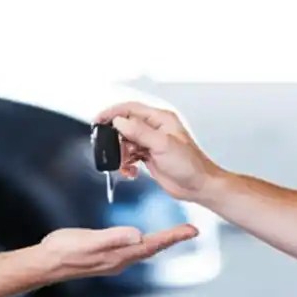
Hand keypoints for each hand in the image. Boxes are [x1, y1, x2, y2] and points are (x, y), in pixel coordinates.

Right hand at [39, 224, 198, 281]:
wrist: (46, 263)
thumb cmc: (64, 250)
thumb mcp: (88, 239)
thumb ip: (113, 237)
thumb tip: (138, 235)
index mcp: (119, 254)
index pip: (153, 244)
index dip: (173, 236)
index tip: (192, 230)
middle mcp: (119, 260)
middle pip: (153, 249)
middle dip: (172, 239)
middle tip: (190, 231)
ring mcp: (112, 261)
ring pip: (143, 251)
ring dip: (160, 242)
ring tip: (173, 235)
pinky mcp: (104, 258)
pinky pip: (132, 251)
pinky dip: (144, 243)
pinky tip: (141, 240)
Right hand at [96, 101, 226, 203]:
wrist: (199, 186)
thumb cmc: (190, 165)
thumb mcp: (163, 145)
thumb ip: (140, 131)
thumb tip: (119, 122)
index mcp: (160, 119)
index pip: (130, 109)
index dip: (112, 113)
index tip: (98, 121)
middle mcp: (155, 129)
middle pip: (125, 126)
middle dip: (116, 139)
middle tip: (114, 151)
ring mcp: (152, 143)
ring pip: (126, 143)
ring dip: (121, 154)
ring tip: (126, 164)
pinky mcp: (150, 157)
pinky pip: (130, 156)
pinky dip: (126, 164)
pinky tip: (131, 172)